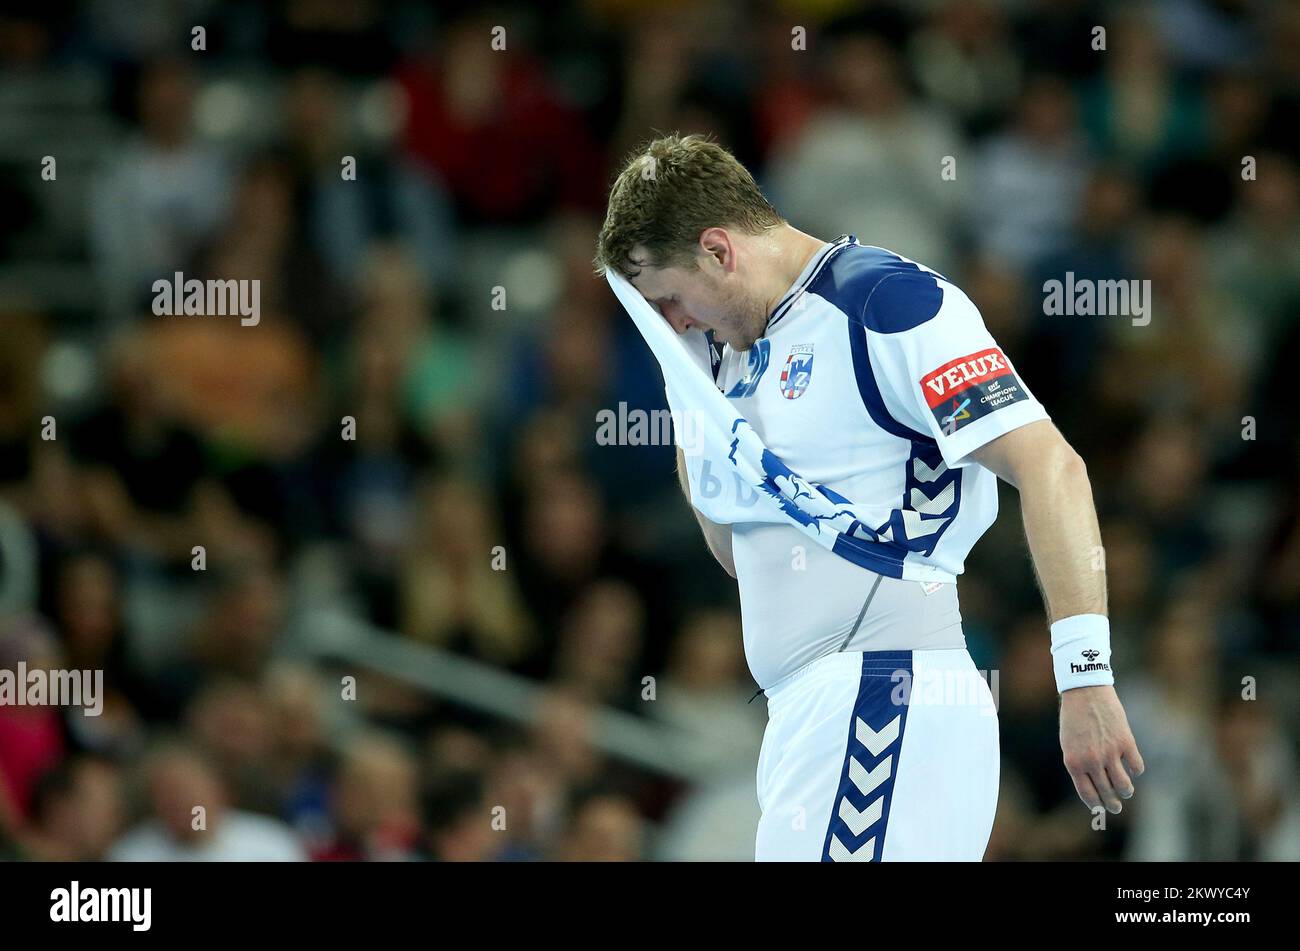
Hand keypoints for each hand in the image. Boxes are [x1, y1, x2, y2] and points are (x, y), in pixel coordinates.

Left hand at [1059, 684, 1144, 813]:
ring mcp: (1110, 752)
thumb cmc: (1074, 717)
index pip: (1088, 794)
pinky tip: (1133, 769)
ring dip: (1126, 792)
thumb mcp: (1069, 743)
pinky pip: (1137, 767)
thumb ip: (1079, 764)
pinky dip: (1136, 771)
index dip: (1096, 805)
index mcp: (1074, 762)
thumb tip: (1094, 785)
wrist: (1084, 691)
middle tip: (1116, 808)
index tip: (1101, 809)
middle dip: (1113, 804)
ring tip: (1126, 792)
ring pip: (1124, 786)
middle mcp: (1092, 761)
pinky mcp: (1126, 742)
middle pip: (1107, 793)